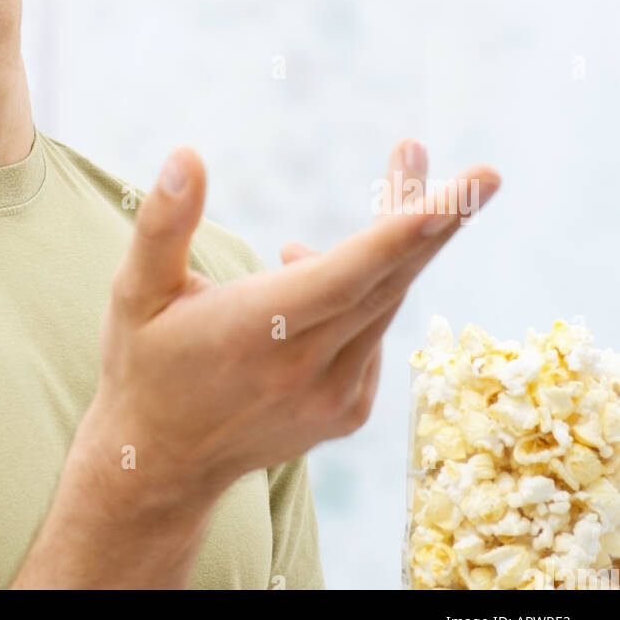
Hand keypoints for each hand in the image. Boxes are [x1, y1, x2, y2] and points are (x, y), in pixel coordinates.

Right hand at [84, 139, 499, 508]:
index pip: (346, 275)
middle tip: (483, 173)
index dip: (401, 232)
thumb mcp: (136, 290)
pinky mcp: (348, 410)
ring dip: (407, 239)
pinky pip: (377, 333)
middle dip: (434, 217)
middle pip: (389, 280)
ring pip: (389, 302)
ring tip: (405, 165)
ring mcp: (335, 395)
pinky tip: (316, 267)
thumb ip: (163, 223)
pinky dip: (370, 288)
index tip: (452, 195)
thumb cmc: (145, 363)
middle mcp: (307, 369)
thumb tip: (187, 154)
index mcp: (256, 332)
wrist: (161, 464)